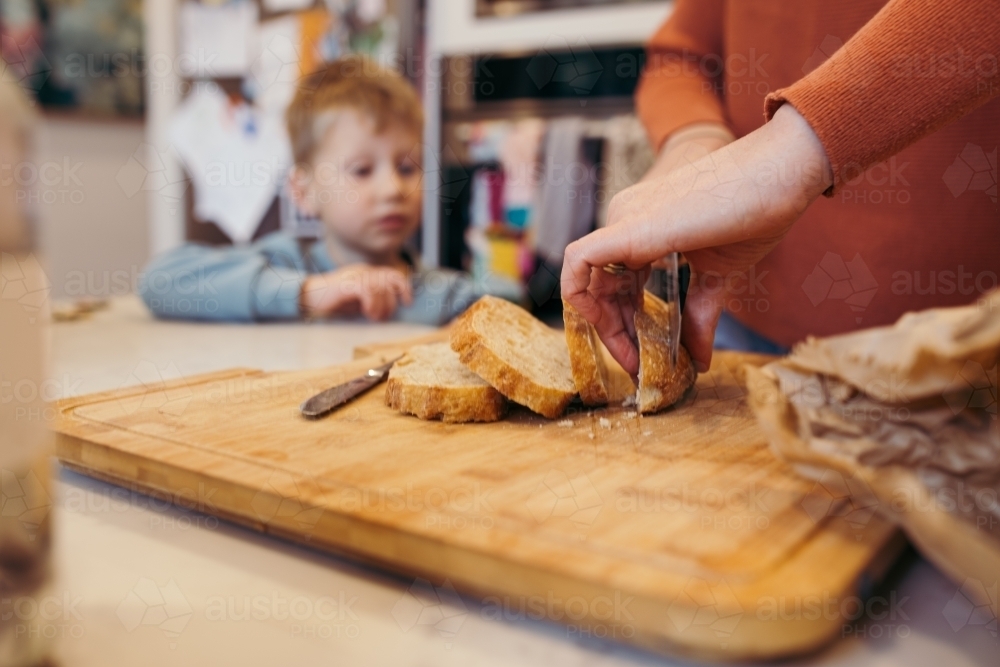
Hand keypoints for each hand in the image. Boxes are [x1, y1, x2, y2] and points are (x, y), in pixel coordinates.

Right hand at [300, 264, 412, 320]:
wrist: (308, 298)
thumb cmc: (333, 302)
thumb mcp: (359, 301)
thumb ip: (374, 300)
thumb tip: (391, 307)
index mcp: (367, 273)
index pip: (393, 275)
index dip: (405, 288)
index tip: (408, 303)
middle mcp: (363, 271)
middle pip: (390, 281)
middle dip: (391, 302)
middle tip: (381, 317)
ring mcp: (355, 275)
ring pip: (380, 287)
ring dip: (381, 307)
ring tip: (372, 316)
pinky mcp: (347, 284)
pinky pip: (368, 290)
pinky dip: (372, 304)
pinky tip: (366, 312)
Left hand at [561, 105, 832, 374]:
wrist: (780, 172)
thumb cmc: (755, 212)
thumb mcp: (718, 274)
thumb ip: (698, 314)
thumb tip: (698, 361)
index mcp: (641, 227)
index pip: (614, 282)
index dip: (622, 324)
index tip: (643, 357)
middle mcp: (624, 219)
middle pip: (596, 285)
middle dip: (614, 334)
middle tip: (638, 368)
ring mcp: (622, 220)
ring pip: (582, 278)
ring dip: (603, 327)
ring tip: (634, 360)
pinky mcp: (629, 228)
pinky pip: (577, 261)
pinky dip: (581, 297)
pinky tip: (612, 330)